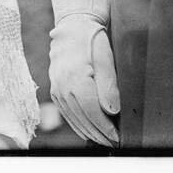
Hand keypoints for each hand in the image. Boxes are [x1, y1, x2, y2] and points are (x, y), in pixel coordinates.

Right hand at [49, 14, 119, 146]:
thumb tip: (112, 111)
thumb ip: (109, 87)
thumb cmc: (93, 41)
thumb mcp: (106, 60)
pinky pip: (66, 113)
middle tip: (113, 143)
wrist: (72, 28)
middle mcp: (63, 88)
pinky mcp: (55, 90)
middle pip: (83, 120)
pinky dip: (77, 125)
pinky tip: (87, 131)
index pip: (93, 113)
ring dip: (89, 132)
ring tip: (103, 140)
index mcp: (76, 80)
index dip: (105, 128)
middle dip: (99, 134)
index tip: (117, 137)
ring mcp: (57, 90)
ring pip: (74, 119)